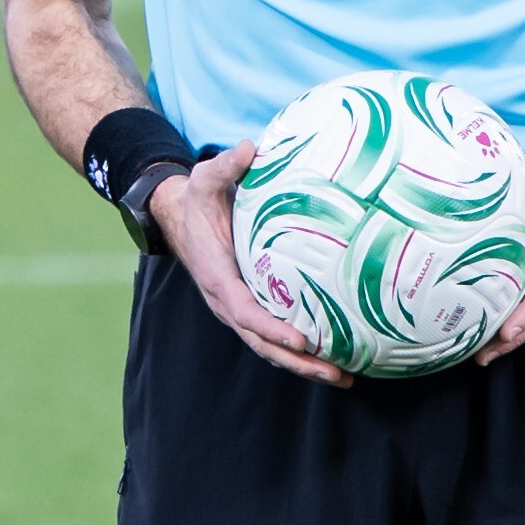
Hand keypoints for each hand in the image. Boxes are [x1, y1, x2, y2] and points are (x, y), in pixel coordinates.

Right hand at [150, 140, 346, 387]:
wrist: (181, 215)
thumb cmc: (198, 198)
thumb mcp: (206, 177)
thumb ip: (226, 165)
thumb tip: (249, 147)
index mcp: (217, 276)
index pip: (243, 311)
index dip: (271, 329)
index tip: (300, 341)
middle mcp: (227, 301)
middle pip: (262, 343)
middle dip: (298, 362)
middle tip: (336, 374)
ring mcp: (239, 308)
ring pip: (270, 347)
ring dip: (305, 366)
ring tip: (344, 377)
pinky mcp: (252, 306)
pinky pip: (276, 334)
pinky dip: (302, 352)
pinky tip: (335, 356)